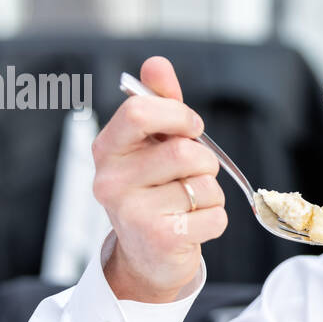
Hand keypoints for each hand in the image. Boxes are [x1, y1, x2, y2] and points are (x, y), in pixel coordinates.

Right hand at [93, 56, 225, 301]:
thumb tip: (156, 63)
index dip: (178, 115)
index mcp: (107, 150)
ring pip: (205, 185)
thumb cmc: (152, 193)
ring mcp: (133, 213)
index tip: (191, 127)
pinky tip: (193, 225)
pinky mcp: (162, 239)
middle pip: (183, 151)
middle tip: (193, 175)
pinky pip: (215, 216)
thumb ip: (158, 104)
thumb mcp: (150, 146)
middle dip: (204, 161)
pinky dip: (216, 219)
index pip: (139, 111)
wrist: (146, 258)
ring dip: (211, 193)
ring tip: (189, 203)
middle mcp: (112, 181)